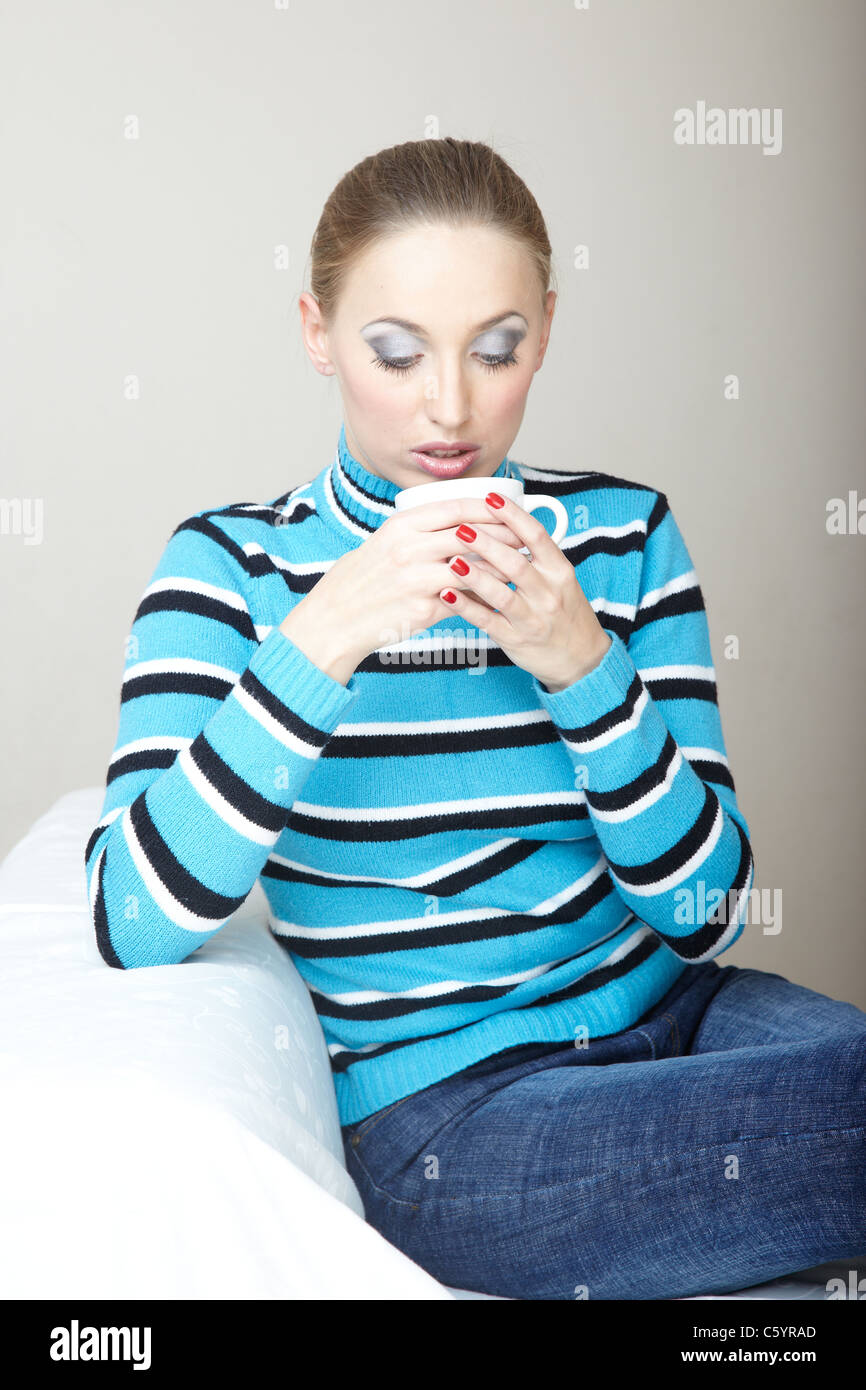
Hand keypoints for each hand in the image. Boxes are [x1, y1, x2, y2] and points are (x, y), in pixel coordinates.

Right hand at [279, 497, 524, 683]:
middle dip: (502, 536)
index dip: (488, 508)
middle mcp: (409, 548)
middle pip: (469, 535)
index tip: (509, 509)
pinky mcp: (423, 609)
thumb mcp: (385, 542)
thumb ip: (420, 532)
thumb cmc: (361, 580)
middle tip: (522, 539)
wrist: (335, 619)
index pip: (456, 508)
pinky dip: (483, 598)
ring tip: (517, 568)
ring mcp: (417, 580)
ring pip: (472, 568)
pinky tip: (497, 597)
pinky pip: (464, 601)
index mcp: (401, 526)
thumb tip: (462, 524)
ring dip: (499, 568)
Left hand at [438, 490, 611, 691]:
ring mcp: (532, 618)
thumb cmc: (565, 612)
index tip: (491, 498)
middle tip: (461, 527)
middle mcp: (548, 593)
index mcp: (559, 571)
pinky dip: (466, 607)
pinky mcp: (515, 639)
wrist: (581, 658)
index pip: (536, 536)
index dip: (513, 516)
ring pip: (500, 594)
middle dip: (486, 543)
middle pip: (515, 563)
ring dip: (474, 576)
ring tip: (452, 559)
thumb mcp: (560, 579)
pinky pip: (487, 621)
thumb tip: (504, 520)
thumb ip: (536, 555)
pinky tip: (447, 594)